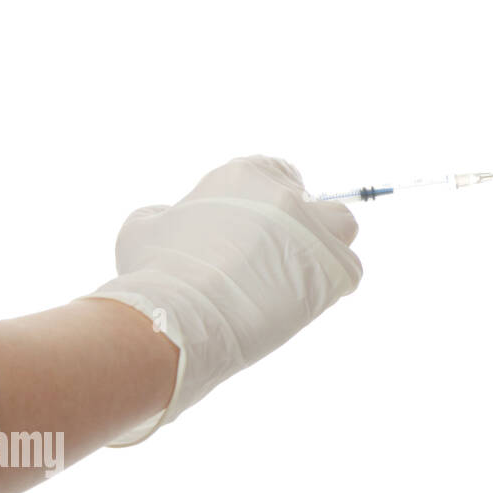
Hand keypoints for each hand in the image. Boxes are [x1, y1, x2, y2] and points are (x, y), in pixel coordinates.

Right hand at [87, 156, 362, 443]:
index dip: (270, 202)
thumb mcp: (144, 226)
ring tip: (296, 277)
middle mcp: (286, 195)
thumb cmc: (155, 275)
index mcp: (245, 174)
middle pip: (312, 201)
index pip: (277, 173)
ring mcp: (314, 231)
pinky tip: (299, 302)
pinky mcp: (333, 269)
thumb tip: (170, 217)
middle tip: (276, 257)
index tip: (258, 228)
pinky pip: (347, 271)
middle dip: (301, 224)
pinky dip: (331, 285)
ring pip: (340, 227)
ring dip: (326, 247)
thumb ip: (167, 213)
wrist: (177, 318)